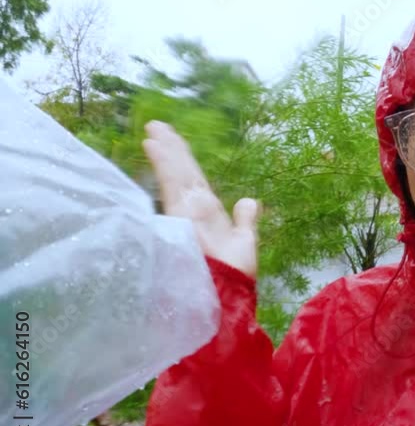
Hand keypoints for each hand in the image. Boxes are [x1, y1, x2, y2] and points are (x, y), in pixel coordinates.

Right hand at [142, 121, 259, 278]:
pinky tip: (154, 146)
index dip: (183, 160)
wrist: (226, 300)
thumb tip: (249, 200)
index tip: (170, 139)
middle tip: (156, 125)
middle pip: (183, 173)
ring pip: (176, 174)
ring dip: (166, 151)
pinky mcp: (179, 217)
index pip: (194, 181)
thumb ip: (246, 223)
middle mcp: (195, 211)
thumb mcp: (244, 246)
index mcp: (208, 215)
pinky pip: (171, 185)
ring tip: (154, 129)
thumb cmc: (233, 279)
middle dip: (171, 149)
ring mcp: (185, 213)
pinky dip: (164, 164)